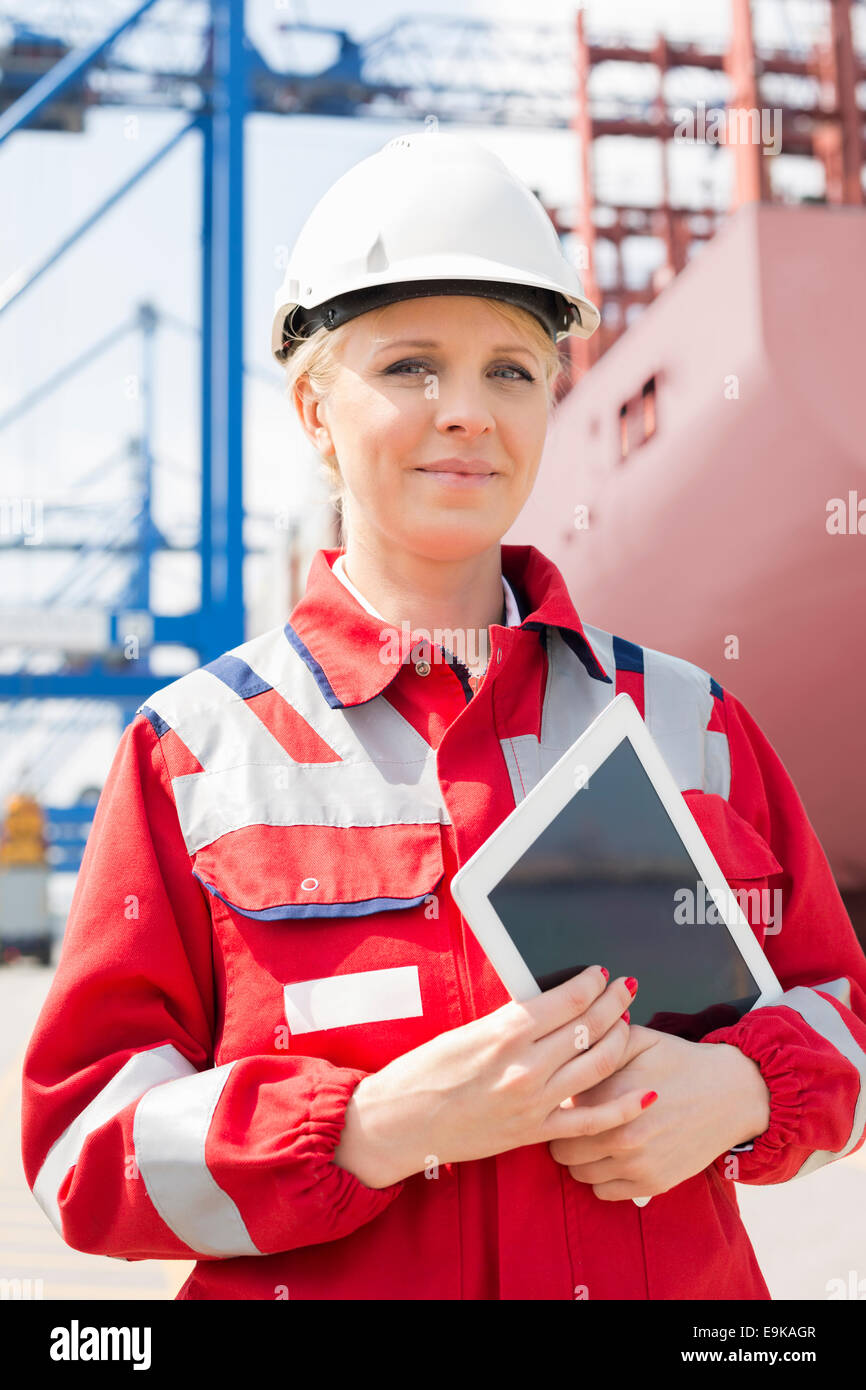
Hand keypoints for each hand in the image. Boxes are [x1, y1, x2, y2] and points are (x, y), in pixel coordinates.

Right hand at [333, 966, 649, 1188]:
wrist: (400, 1123)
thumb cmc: (424, 1072)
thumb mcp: (466, 1031)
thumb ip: (510, 1020)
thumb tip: (550, 1003)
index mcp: (505, 1032)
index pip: (568, 999)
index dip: (592, 983)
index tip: (601, 973)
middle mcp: (525, 1066)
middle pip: (589, 1027)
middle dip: (615, 1002)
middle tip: (627, 987)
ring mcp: (534, 1102)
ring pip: (597, 1065)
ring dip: (620, 1039)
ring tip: (628, 1023)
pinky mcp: (535, 1132)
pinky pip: (592, 1121)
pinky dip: (624, 1107)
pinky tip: (646, 1092)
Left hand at [548, 1024, 770, 1200]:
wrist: (731, 1094)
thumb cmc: (679, 1062)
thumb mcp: (638, 1039)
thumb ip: (597, 1042)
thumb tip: (564, 1041)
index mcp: (612, 1094)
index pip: (557, 1108)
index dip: (555, 1100)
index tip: (561, 1096)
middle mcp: (621, 1134)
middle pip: (560, 1146)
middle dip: (562, 1132)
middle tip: (574, 1120)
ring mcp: (636, 1163)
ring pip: (577, 1172)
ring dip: (579, 1157)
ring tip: (592, 1138)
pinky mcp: (652, 1184)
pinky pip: (602, 1192)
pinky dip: (600, 1177)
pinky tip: (611, 1157)